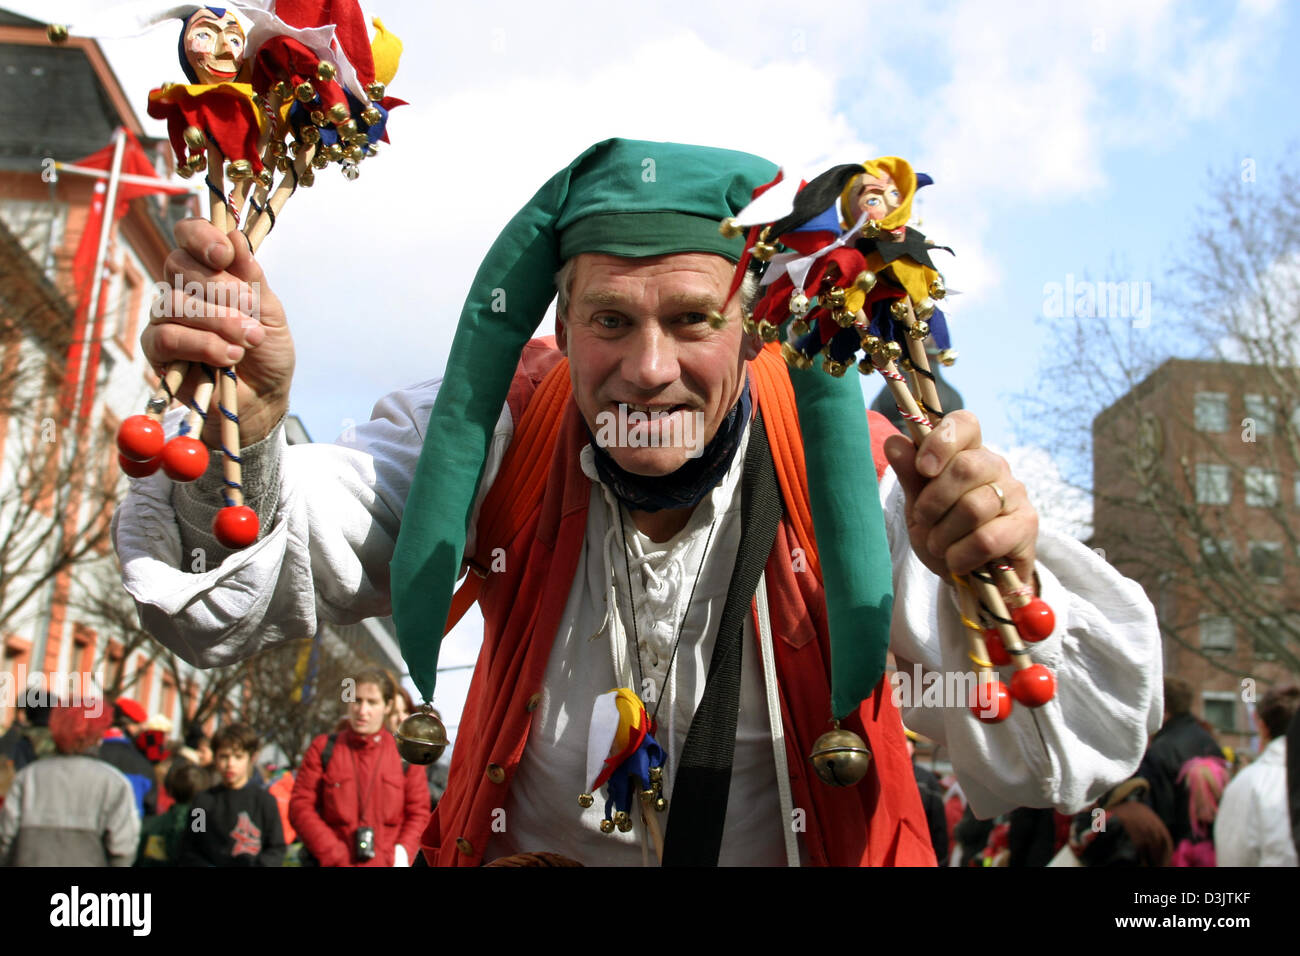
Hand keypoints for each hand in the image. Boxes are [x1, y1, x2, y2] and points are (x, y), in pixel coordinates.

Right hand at [142, 218, 294, 447]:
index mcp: (209, 271)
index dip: (201, 236)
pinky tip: (229, 356)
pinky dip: (202, 345)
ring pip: (175, 302)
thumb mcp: (271, 313)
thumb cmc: (266, 352)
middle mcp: (182, 289)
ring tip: (248, 341)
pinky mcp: (156, 349)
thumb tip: (235, 236)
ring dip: (219, 321)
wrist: (262, 398)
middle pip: (179, 264)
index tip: (225, 254)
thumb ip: (253, 278)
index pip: (188, 234)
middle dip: (221, 288)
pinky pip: (167, 337)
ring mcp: (165, 318)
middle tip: (251, 310)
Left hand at [883, 410, 1036, 586]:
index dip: (941, 441)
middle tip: (924, 521)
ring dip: (944, 535)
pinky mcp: (1026, 526)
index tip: (923, 469)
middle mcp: (996, 466)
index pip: (964, 423)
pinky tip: (957, 561)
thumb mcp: (919, 507)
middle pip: (966, 467)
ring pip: (974, 507)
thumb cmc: (944, 535)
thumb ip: (910, 475)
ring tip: (939, 546)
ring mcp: (1015, 494)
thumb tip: (893, 441)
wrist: (971, 578)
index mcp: (968, 452)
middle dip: (934, 501)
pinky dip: (961, 555)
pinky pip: (987, 539)